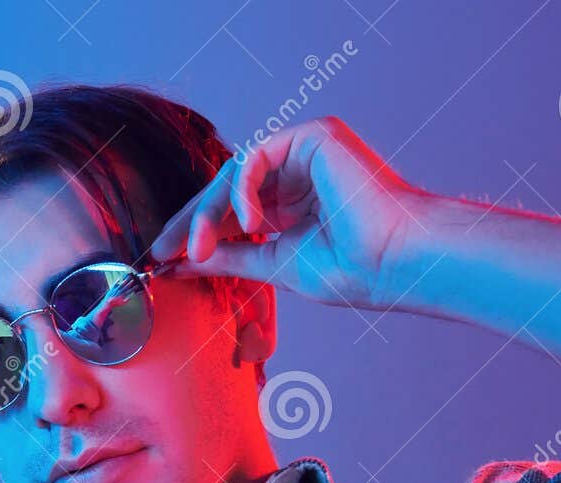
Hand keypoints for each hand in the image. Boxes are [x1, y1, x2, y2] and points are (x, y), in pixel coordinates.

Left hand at [150, 117, 430, 310]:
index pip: (231, 210)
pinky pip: (256, 157)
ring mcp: (305, 152)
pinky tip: (251, 223)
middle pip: (226, 188)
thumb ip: (231, 256)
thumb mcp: (275, 264)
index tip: (164, 259)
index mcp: (292, 203)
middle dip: (191, 221)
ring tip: (197, 249)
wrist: (399, 262)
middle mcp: (298, 173)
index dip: (196, 232)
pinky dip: (243, 190)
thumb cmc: (354, 269)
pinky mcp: (313, 135)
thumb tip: (185, 259)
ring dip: (208, 213)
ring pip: (234, 173)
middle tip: (162, 250)